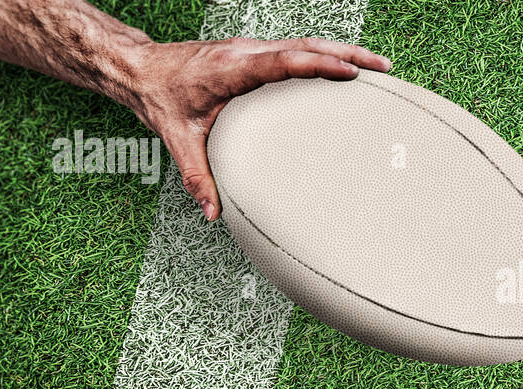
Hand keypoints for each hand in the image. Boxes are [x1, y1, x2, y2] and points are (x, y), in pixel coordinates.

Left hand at [123, 37, 392, 219]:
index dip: (318, 64)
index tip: (351, 72)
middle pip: (306, 45)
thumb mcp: (176, 139)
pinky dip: (324, 55)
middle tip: (383, 66)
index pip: (282, 62)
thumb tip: (212, 213)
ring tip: (376, 66)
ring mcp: (251, 49)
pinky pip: (296, 49)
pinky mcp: (254, 53)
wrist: (139, 68)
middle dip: (348, 53)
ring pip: (304, 42)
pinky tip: (342, 67)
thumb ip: (197, 177)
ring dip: (341, 51)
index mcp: (231, 69)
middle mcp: (245, 52)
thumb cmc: (158, 98)